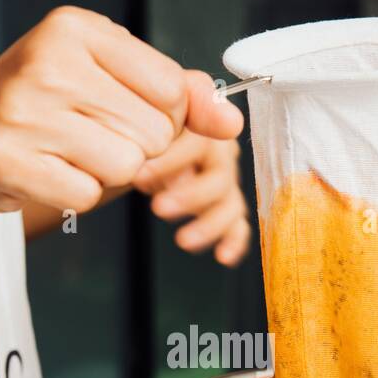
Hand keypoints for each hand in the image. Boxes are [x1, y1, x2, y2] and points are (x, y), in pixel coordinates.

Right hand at [0, 6, 243, 216]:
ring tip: (64, 153)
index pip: (170, 88)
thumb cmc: (37, 107)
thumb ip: (174, 94)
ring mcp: (23, 111)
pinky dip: (74, 194)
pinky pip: (88, 195)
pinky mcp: (6, 159)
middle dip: (132, 148)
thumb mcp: (103, 78)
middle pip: (153, 133)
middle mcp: (49, 62)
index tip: (123, 111)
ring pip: (126, 166)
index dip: (163, 116)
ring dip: (104, 173)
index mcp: (76, 29)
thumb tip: (230, 120)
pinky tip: (44, 172)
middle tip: (83, 135)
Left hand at [132, 130, 250, 266]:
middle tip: (158, 209)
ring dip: (209, 225)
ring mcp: (226, 184)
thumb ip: (147, 121)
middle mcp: (220, 154)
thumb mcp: (142, 120)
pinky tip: (223, 257)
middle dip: (190, 197)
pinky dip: (234, 242)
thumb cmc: (143, 131)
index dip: (171, 162)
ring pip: (230, 206)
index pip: (196, 144)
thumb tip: (145, 154)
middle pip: (219, 177)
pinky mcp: (227, 209)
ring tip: (182, 241)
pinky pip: (238, 227)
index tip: (140, 178)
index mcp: (201, 127)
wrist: (146, 145)